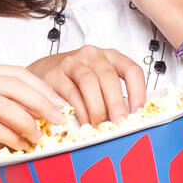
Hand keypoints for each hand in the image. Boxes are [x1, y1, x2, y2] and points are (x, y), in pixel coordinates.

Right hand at [0, 63, 67, 170]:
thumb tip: (40, 112)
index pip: (15, 73)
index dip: (42, 88)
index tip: (59, 104)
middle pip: (13, 85)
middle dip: (42, 103)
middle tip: (58, 120)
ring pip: (3, 105)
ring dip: (28, 122)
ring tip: (39, 136)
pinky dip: (10, 136)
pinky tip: (18, 145)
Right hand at [28, 45, 145, 125]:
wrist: (44, 71)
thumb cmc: (76, 79)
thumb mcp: (99, 81)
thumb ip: (113, 95)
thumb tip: (127, 121)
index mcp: (110, 57)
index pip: (131, 70)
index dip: (138, 92)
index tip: (139, 111)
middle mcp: (92, 56)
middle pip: (109, 77)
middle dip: (116, 104)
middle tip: (119, 123)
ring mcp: (72, 62)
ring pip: (89, 83)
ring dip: (96, 108)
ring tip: (100, 126)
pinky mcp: (54, 73)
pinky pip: (69, 92)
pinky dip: (78, 110)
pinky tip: (82, 121)